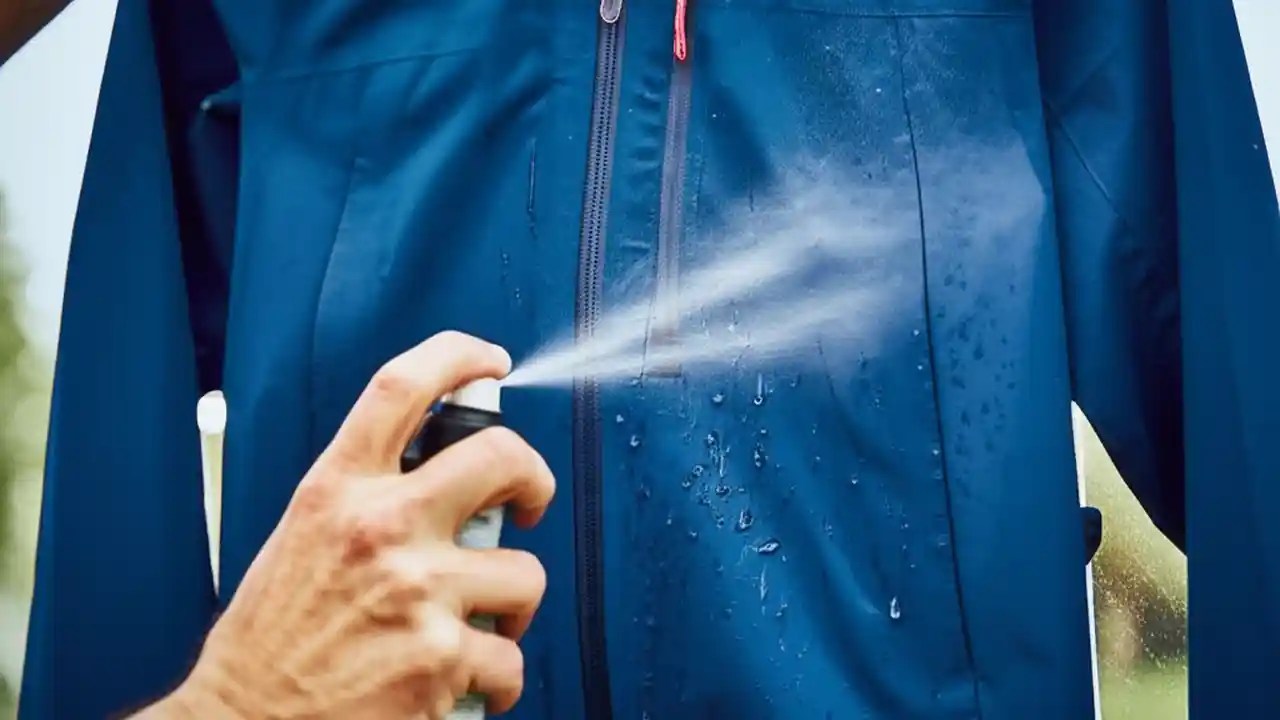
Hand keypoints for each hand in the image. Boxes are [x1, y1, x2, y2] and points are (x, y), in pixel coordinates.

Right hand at [144, 332, 553, 718]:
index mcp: (336, 490)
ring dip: (512, 605)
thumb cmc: (271, 640)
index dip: (457, 356)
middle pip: (500, 456)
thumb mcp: (301, 538)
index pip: (401, 388)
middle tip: (530, 501)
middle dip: (533, 477)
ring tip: (479, 626)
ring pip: (524, 574)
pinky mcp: (442, 658)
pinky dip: (497, 680)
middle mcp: (380, 527)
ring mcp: (418, 591)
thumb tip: (432, 479)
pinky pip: (511, 660)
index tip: (489, 360)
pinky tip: (462, 685)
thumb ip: (364, 500)